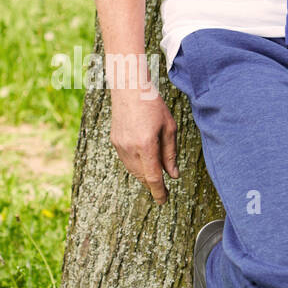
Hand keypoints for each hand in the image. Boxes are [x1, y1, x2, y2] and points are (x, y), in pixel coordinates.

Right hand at [110, 88, 178, 204]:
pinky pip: (127, 160)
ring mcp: (120, 145)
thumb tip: (173, 175)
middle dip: (153, 184)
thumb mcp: (169, 127)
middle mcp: (130, 148)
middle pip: (142, 176)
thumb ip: (170, 153)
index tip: (164, 201)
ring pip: (133, 170)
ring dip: (144, 175)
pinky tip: (144, 159)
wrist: (129, 87)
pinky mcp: (115, 141)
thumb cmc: (152, 104)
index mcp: (146, 145)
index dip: (159, 192)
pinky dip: (136, 165)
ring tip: (155, 172)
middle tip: (164, 187)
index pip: (153, 178)